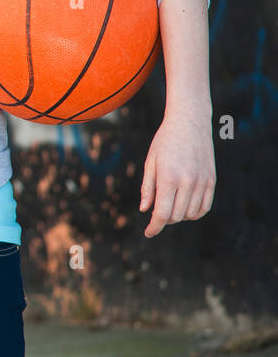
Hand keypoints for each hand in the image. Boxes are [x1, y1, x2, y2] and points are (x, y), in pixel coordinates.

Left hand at [140, 107, 214, 237]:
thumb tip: (145, 210)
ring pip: (190, 214)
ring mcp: (202, 182)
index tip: (148, 233)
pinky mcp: (211, 181)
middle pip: (175, 216)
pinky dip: (194, 213)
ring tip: (169, 207)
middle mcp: (187, 182)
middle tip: (155, 214)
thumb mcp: (150, 162)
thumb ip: (148, 187)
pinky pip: (204, 207)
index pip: (162, 213)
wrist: (190, 124)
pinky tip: (184, 209)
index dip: (154, 227)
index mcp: (168, 177)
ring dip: (178, 216)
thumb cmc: (164, 142)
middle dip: (163, 220)